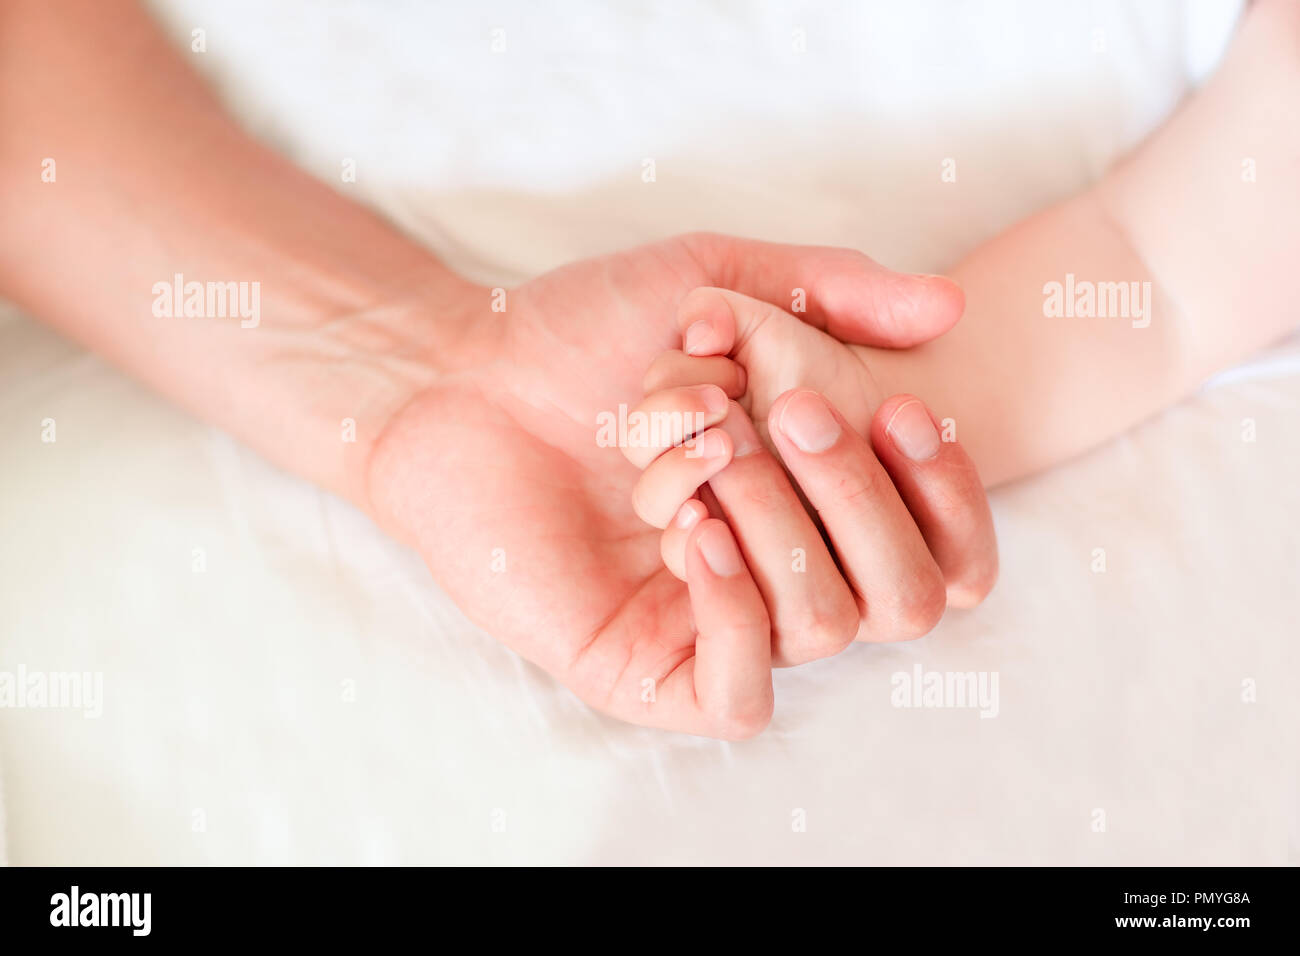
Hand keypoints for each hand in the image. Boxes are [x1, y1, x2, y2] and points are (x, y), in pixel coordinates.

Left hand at [366, 234, 963, 737]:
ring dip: (776, 524)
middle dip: (859, 498)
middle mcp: (785, 572)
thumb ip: (833, 290)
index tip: (900, 409)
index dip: (951, 492)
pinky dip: (736, 616)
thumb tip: (949, 309)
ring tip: (700, 455)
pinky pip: (740, 697)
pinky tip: (693, 532)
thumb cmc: (589, 333)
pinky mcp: (645, 670)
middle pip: (905, 597)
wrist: (465, 374)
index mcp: (821, 502)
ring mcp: (718, 626)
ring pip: (825, 629)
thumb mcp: (721, 285)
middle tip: (786, 413)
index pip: (951, 552)